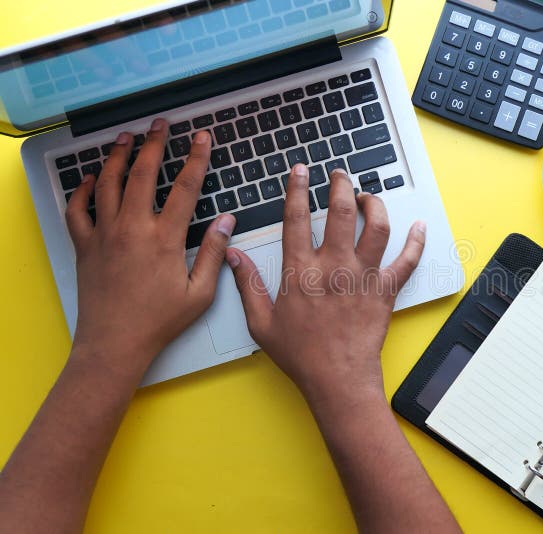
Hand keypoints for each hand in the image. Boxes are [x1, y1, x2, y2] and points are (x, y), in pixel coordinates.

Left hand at [65, 119, 234, 375]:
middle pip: (143, 174)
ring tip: (126, 137)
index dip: (196, 158)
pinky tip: (92, 178)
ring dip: (119, 157)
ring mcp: (105, 234)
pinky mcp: (85, 245)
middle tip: (160, 125)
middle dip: (154, 144)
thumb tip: (226, 222)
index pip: (185, 188)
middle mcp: (133, 229)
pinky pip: (78, 209)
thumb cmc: (159, 321)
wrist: (115, 342)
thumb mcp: (200, 293)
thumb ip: (213, 253)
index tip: (202, 138)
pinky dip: (84, 189)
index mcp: (165, 239)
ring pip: (109, 183)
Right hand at [226, 164, 425, 403]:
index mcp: (301, 271)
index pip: (297, 217)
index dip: (297, 188)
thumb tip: (234, 256)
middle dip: (341, 184)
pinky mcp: (385, 290)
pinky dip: (416, 242)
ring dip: (374, 204)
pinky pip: (407, 261)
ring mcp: (363, 276)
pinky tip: (419, 227)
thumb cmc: (300, 355)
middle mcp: (334, 266)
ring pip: (376, 226)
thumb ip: (248, 285)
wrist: (337, 378)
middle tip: (340, 175)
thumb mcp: (261, 323)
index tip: (301, 170)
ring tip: (368, 196)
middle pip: (341, 210)